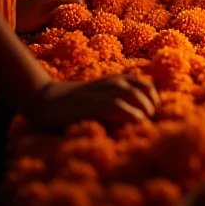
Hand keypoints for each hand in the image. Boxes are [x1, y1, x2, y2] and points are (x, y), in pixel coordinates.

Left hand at [16, 0, 84, 33]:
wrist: (11, 13)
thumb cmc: (25, 20)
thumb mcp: (40, 20)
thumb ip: (54, 14)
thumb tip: (67, 10)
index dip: (78, 4)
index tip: (85, 10)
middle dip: (78, 0)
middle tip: (84, 9)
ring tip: (79, 6)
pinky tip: (67, 2)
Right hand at [26, 75, 160, 129]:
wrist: (47, 101)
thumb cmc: (73, 104)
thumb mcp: (99, 97)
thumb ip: (115, 104)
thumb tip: (137, 120)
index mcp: (116, 79)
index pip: (147, 84)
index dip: (155, 99)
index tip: (157, 116)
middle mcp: (114, 82)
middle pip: (147, 89)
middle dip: (155, 106)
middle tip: (155, 123)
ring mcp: (105, 91)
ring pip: (138, 95)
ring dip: (147, 110)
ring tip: (147, 124)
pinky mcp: (96, 104)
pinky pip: (121, 107)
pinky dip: (133, 115)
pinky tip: (136, 126)